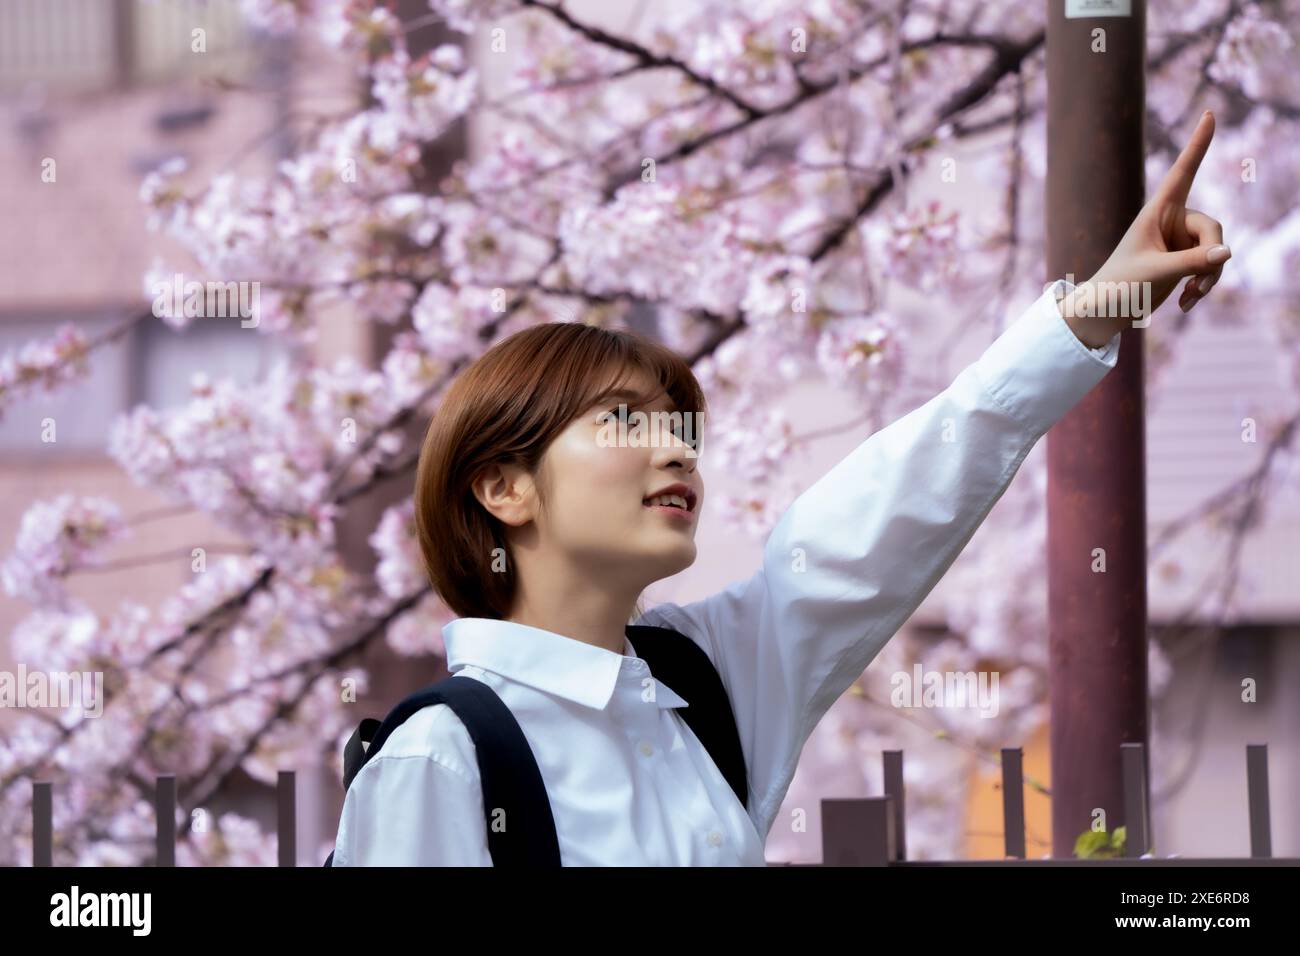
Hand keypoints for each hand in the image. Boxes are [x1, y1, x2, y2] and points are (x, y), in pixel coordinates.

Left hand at [1060, 111, 1230, 345]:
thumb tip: (1228, 252)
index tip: (1210, 113)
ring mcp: (1180, 241)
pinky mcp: (1185, 260)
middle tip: (1199, 282)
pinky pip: (1210, 266)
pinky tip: (1187, 305)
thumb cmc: (1121, 286)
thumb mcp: (1158, 273)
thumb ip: (1193, 262)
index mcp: (1156, 212)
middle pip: (1212, 227)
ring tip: (1191, 298)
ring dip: (1209, 276)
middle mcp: (1171, 221)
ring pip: (1216, 249)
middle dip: (1212, 255)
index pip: (1182, 172)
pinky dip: (1203, 285)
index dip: (1198, 144)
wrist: (1107, 311)